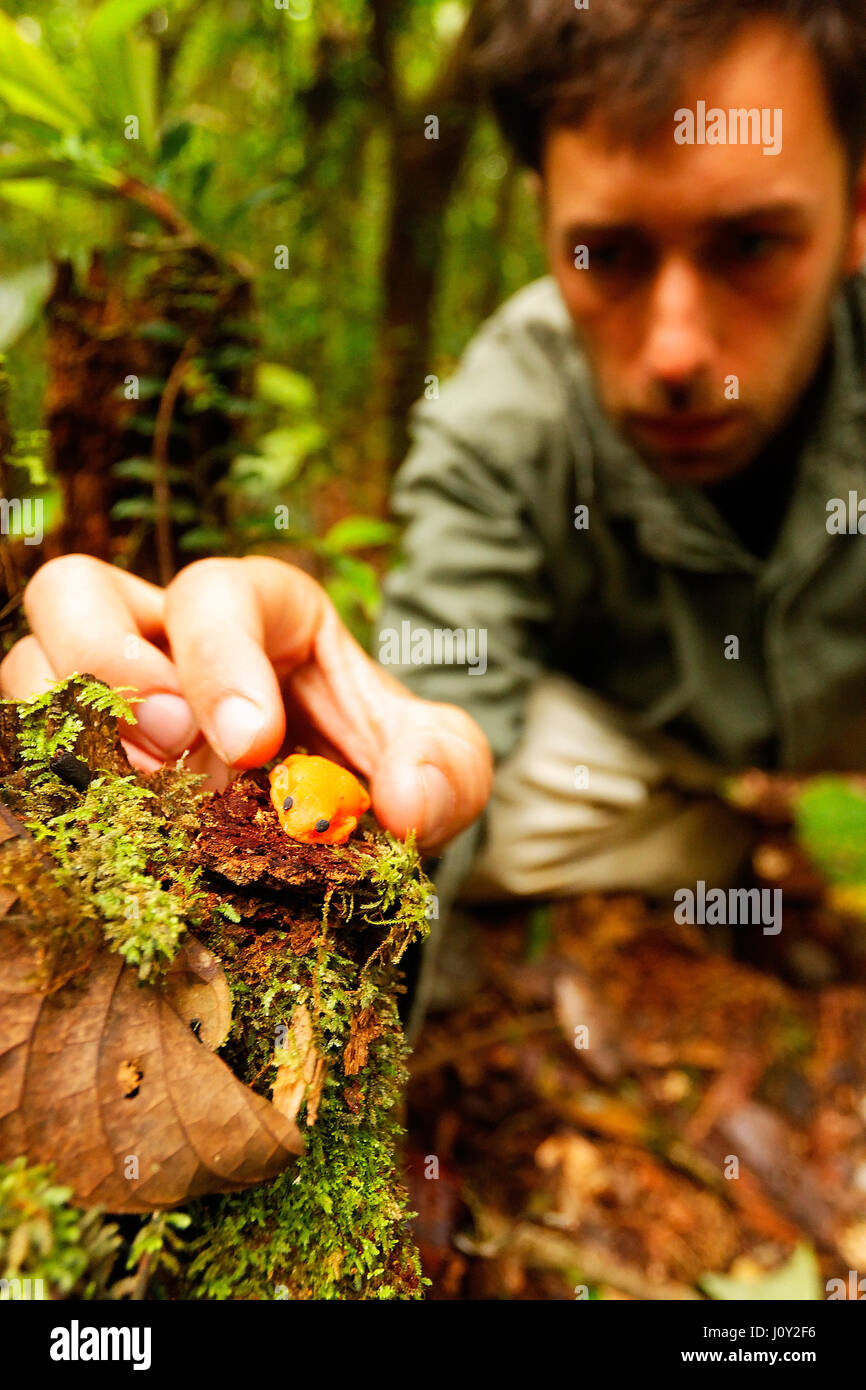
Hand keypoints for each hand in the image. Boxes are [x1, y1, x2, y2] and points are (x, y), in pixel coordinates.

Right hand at [0, 554, 492, 849]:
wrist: (351, 821)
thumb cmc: (388, 769)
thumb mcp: (445, 764)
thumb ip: (447, 772)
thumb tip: (400, 805)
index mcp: (263, 612)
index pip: (217, 595)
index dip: (220, 660)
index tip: (250, 746)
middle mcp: (168, 634)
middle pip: (76, 590)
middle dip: (105, 663)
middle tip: (166, 752)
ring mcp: (113, 694)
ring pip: (29, 663)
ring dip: (66, 726)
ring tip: (137, 796)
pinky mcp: (85, 756)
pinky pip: (30, 750)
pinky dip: (53, 788)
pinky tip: (109, 834)